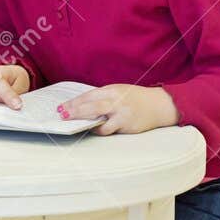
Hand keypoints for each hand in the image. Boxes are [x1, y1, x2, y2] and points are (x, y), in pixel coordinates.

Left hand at [57, 84, 178, 135]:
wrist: (158, 105)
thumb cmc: (135, 98)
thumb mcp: (118, 92)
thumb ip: (102, 98)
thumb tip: (81, 106)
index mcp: (112, 90)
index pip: (88, 96)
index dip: (74, 102)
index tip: (61, 107)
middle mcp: (116, 100)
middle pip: (90, 106)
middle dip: (74, 111)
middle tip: (62, 116)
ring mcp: (122, 113)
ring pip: (98, 119)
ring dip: (85, 123)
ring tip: (75, 124)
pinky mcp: (127, 125)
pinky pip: (108, 129)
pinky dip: (99, 130)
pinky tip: (94, 129)